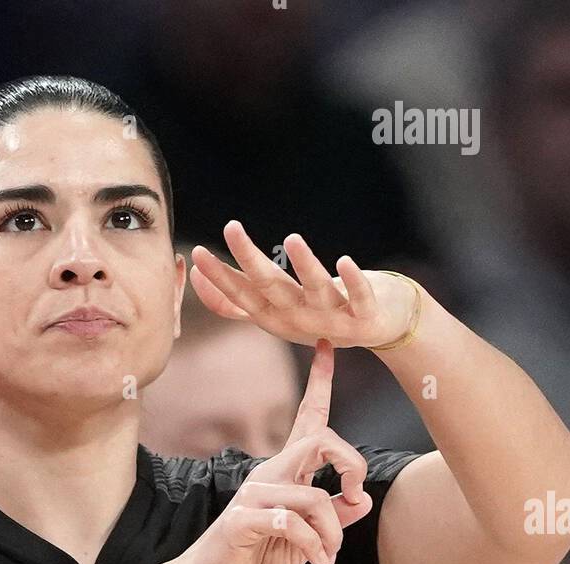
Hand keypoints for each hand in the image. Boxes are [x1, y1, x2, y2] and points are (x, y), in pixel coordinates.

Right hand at [167, 340, 372, 563]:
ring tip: (328, 556)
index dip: (320, 381)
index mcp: (284, 471)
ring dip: (332, 531)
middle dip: (352, 466)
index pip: (307, 418)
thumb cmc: (255, 557)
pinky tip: (315, 562)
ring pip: (313, 495)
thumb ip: (333, 517)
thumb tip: (363, 500)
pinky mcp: (243, 519)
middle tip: (353, 498)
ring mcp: (253, 494)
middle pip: (321, 439)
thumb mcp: (308, 539)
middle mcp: (268, 473)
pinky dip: (313, 546)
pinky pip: (292, 523)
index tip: (328, 344)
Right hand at [189, 221, 418, 349]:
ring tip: (292, 238)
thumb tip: (192, 274)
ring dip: (305, 265)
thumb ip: (233, 300)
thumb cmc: (320, 315)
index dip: (219, 277)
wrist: (377, 330)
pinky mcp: (364, 316)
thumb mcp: (272, 310)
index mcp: (276, 318)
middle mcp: (299, 319)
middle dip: (250, 259)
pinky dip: (353, 280)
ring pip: (315, 290)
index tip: (196, 253)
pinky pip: (359, 297)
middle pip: (272, 288)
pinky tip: (345, 260)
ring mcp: (332, 319)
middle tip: (231, 228)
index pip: (242, 295)